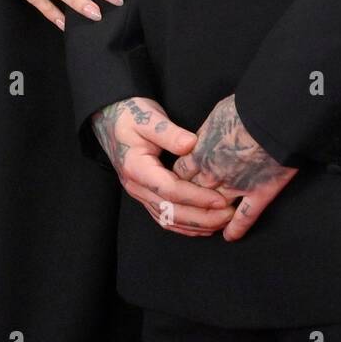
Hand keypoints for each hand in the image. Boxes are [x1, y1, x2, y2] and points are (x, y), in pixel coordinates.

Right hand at [92, 97, 237, 237]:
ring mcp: (139, 193)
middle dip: (201, 217)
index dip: (196, 197)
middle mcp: (136, 187)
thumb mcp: (148, 118)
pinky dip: (184, 225)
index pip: (169, 189)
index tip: (220, 199)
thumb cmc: (130, 115)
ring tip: (222, 222)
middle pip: (170, 211)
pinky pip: (164, 217)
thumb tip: (191, 144)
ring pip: (168, 219)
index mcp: (137, 168)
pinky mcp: (144, 195)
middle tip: (229, 215)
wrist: (111, 119)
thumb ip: (168, 132)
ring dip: (195, 225)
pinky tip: (203, 226)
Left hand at [172, 94, 297, 240]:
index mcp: (199, 153)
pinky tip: (230, 236)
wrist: (274, 116)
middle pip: (193, 194)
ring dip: (211, 217)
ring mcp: (235, 186)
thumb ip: (205, 132)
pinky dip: (236, 229)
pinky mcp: (258, 193)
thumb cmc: (245, 108)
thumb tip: (200, 139)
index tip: (179, 183)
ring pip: (215, 209)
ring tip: (209, 223)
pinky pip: (244, 218)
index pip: (179, 174)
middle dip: (191, 200)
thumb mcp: (216, 115)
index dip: (179, 179)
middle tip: (189, 207)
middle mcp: (213, 174)